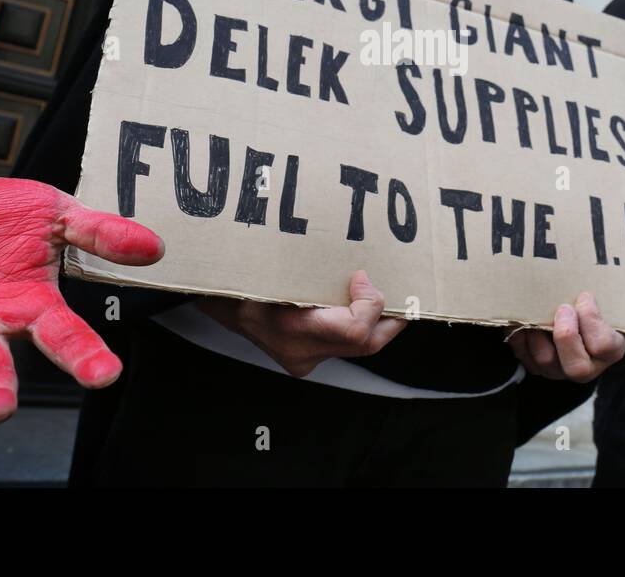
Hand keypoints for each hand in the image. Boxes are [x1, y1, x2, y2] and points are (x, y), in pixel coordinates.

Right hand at [196, 269, 407, 377]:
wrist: (222, 304)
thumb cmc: (244, 279)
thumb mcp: (272, 264)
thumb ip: (310, 266)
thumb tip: (356, 268)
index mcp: (290, 329)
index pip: (354, 330)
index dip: (369, 302)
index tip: (361, 276)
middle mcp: (301, 351)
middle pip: (366, 345)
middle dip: (391, 318)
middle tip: (402, 293)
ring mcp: (306, 358)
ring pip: (360, 348)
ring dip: (379, 321)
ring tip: (390, 296)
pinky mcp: (308, 357)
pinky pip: (346, 344)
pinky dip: (361, 324)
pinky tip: (366, 303)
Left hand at [508, 292, 624, 381]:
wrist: (579, 317)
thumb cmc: (594, 308)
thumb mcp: (605, 303)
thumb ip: (595, 299)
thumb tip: (580, 287)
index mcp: (610, 352)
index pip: (604, 346)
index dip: (592, 320)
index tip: (584, 296)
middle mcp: (587, 368)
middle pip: (577, 368)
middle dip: (566, 335)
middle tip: (563, 309)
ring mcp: (560, 370)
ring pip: (545, 360)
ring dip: (538, 333)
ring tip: (538, 311)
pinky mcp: (537, 366)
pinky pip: (524, 355)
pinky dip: (519, 335)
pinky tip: (520, 318)